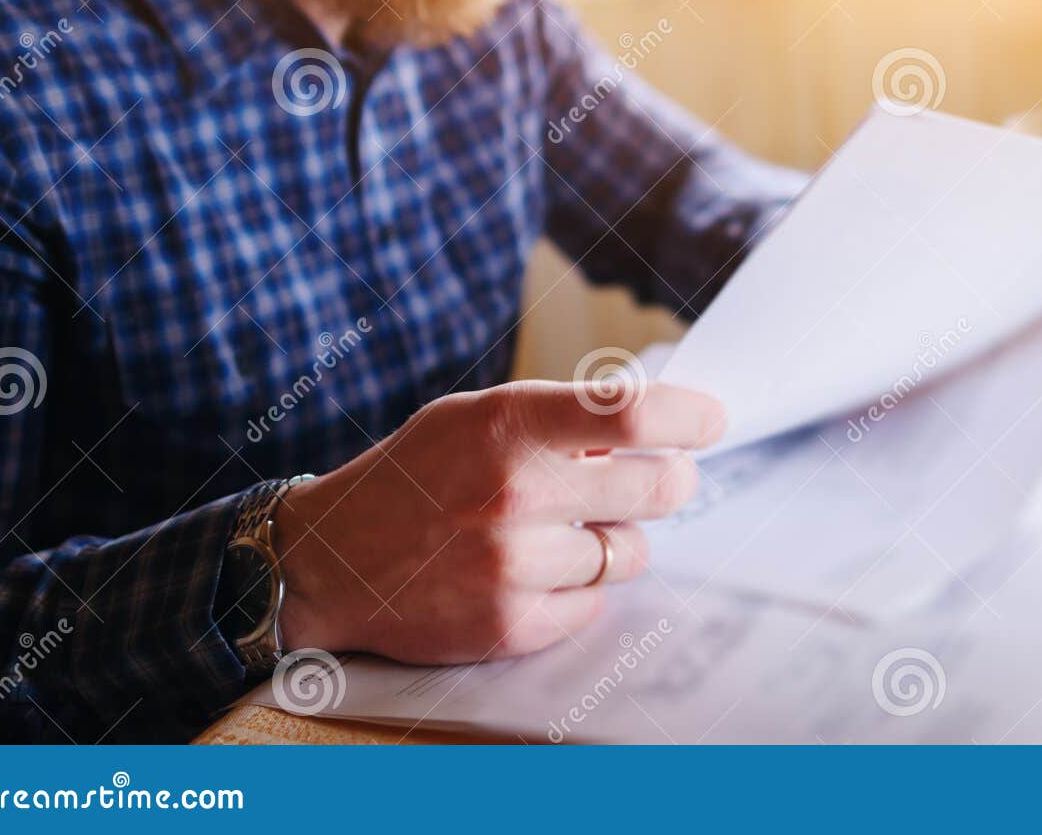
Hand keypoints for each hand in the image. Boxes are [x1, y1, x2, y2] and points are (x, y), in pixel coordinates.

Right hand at [269, 380, 723, 664]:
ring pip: (631, 552)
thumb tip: (654, 425)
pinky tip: (538, 570)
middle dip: (671, 481)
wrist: (329, 560)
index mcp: (508, 425)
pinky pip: (596, 603)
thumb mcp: (476, 416)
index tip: (711, 422)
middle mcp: (515, 494)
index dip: (689, 417)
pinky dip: (582, 587)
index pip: (633, 416)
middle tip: (662, 478)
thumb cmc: (415, 476)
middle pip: (658, 489)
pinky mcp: (513, 625)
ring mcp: (515, 566)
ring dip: (616, 539)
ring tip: (567, 529)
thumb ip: (558, 418)